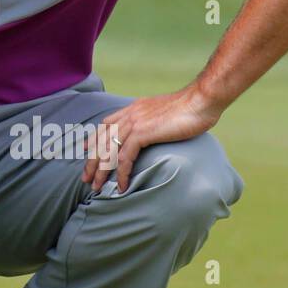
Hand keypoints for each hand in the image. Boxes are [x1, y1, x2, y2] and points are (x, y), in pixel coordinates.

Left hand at [82, 84, 221, 194]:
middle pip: (102, 139)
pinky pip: (125, 157)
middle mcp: (130, 114)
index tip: (86, 150)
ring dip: (101, 171)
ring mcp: (135, 122)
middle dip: (92, 160)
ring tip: (97, 187)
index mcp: (134, 108)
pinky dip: (122, 173)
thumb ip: (154, 120)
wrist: (201, 100)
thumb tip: (154, 131)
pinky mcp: (142, 133)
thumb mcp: (165, 113)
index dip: (94, 138)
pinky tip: (121, 186)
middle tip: (86, 178)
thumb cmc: (191, 108)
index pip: (106, 123)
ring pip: (109, 150)